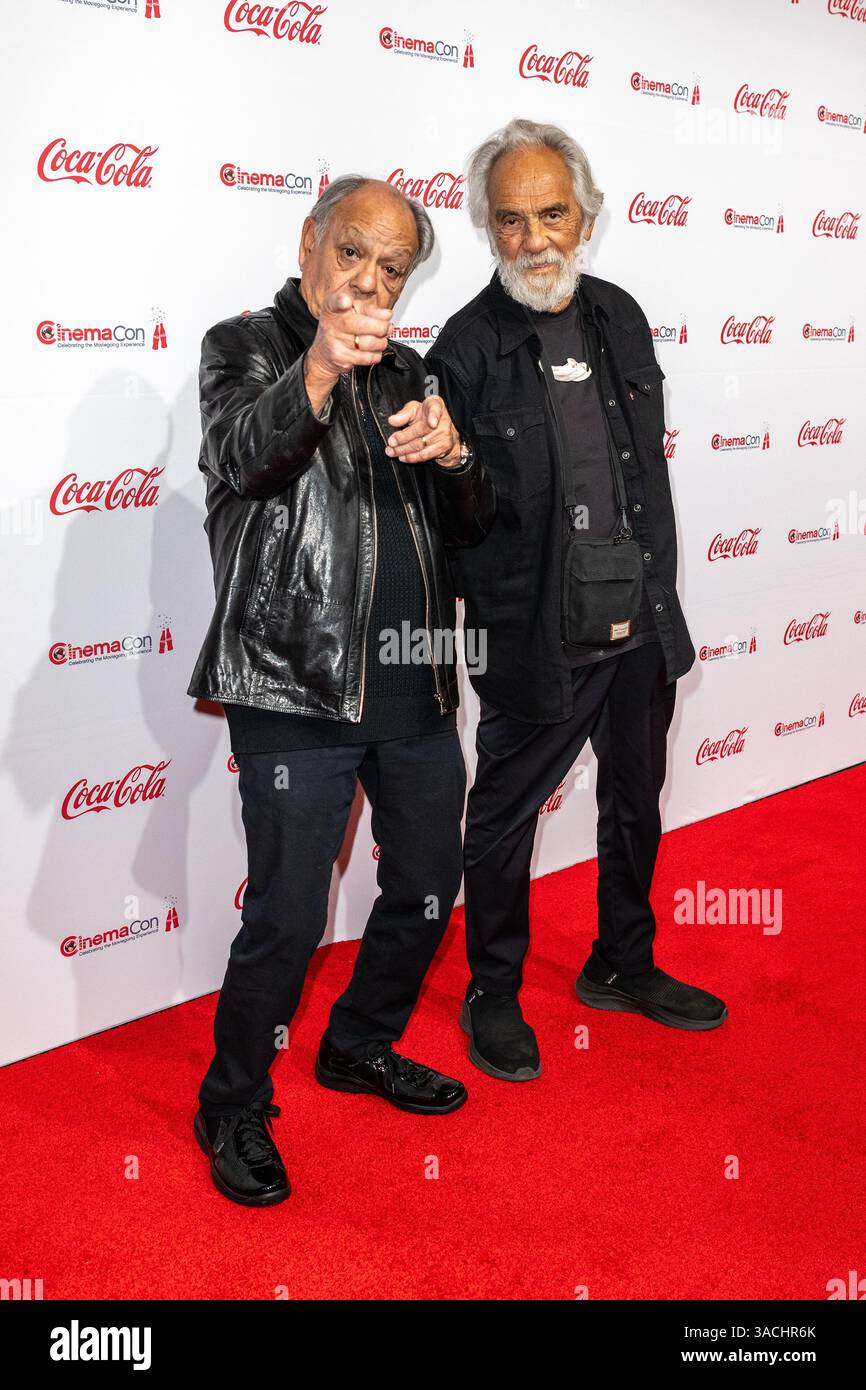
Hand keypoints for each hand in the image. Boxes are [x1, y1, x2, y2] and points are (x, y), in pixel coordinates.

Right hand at [304, 291, 392, 411]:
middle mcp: (331, 323)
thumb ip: (371, 310)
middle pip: (361, 324)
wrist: (323, 352)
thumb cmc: (341, 328)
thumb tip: (387, 314)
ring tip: (380, 339)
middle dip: (381, 327)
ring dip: (381, 342)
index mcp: (332, 307)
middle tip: (387, 327)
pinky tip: (372, 350)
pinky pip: (367, 357)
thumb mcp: (353, 312)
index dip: (341, 301)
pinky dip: (376, 354)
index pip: (335, 302)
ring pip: (368, 343)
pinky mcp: (340, 357)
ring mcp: (335, 341)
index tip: (346, 301)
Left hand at [385, 395, 460, 465]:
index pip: (435, 410)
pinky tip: (403, 457)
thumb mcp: (414, 409)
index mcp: (435, 405)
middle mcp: (443, 420)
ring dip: (403, 450)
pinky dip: (411, 458)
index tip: (432, 423)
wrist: (440, 428)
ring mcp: (444, 435)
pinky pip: (425, 455)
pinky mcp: (443, 448)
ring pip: (420, 445)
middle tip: (391, 442)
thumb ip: (404, 413)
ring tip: (392, 451)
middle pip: (421, 431)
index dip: (434, 416)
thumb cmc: (426, 415)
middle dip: (403, 438)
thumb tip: (393, 420)